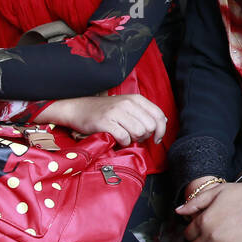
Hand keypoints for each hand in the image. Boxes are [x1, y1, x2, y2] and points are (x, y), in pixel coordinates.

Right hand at [43, 94, 166, 145]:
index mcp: (135, 99)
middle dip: (145, 136)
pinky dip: (123, 143)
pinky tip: (117, 139)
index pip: (158, 115)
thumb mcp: (126, 106)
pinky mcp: (106, 122)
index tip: (157, 138)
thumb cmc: (104, 111)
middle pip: (150, 126)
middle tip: (135, 137)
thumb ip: (144, 112)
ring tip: (125, 136)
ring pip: (138, 132)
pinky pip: (124, 138)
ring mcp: (116, 112)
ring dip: (133, 139)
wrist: (78, 109)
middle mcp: (127, 103)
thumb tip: (163, 121)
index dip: (161, 130)